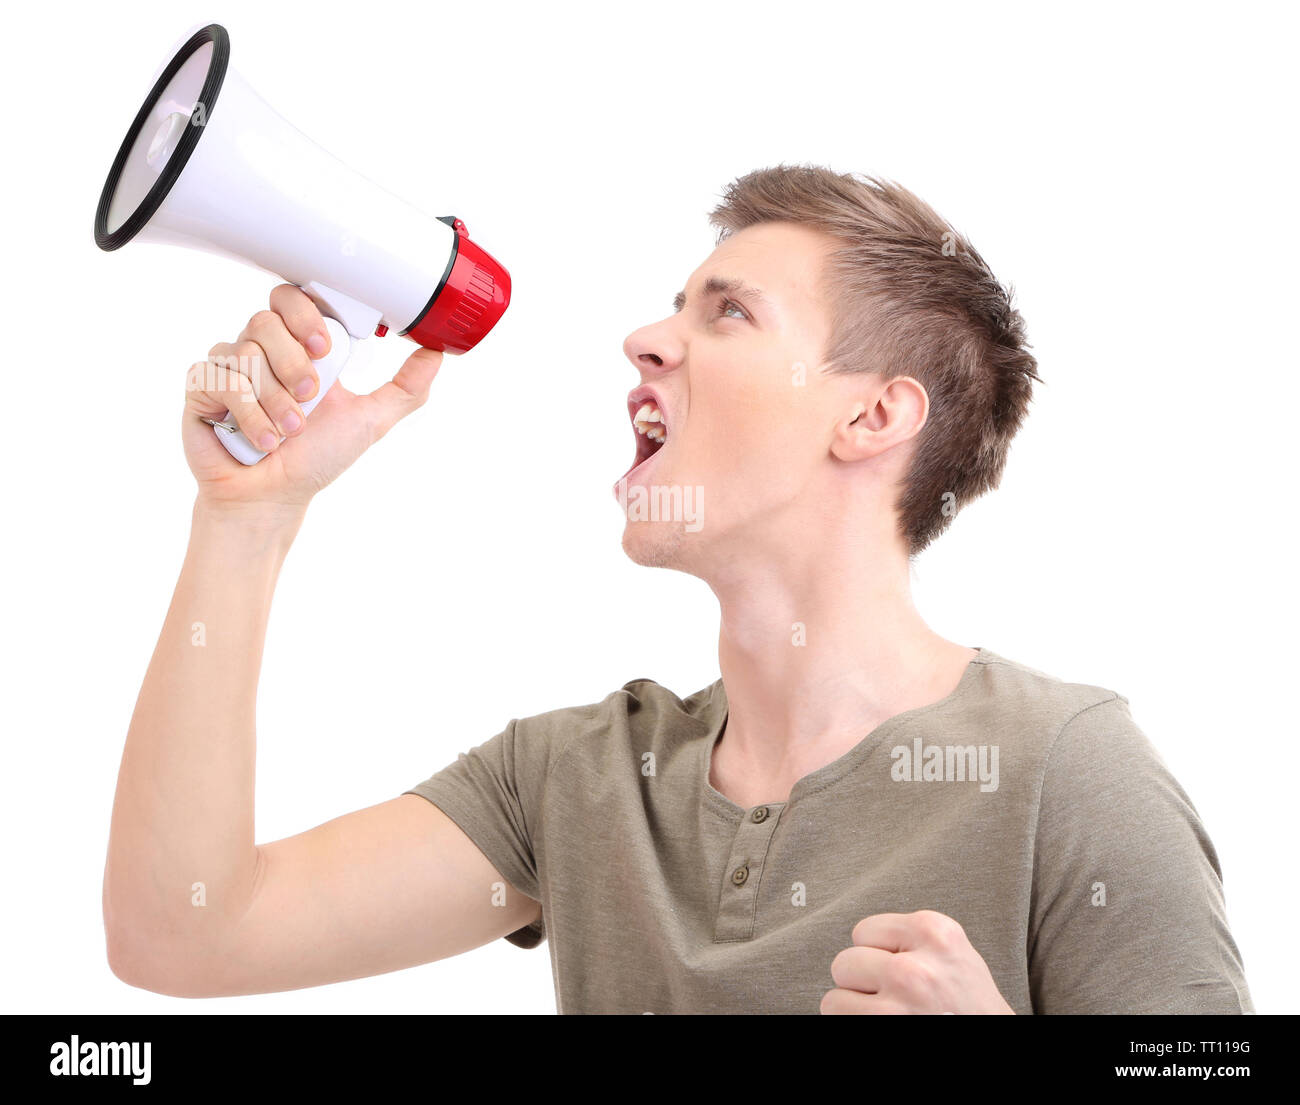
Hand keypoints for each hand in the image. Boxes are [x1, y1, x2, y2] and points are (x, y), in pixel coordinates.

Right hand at [183, 284, 443, 511]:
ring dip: (276, 403)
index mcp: (297, 346)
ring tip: (288, 432)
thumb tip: (437, 352)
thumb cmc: (316, 459)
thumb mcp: (370, 420)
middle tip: (310, 398)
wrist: (274, 497)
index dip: (306, 316)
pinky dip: (247, 414)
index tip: (325, 350)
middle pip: (266, 321)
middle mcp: (260, 349)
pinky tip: (260, 440)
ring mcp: (228, 366)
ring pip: (245, 354)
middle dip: (294, 365)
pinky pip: (219, 379)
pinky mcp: (201, 387)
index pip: (292, 298)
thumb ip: (406, 387)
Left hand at [821, 910, 1014, 1014]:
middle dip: (864, 984)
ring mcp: (900, 1002)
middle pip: (846, 961)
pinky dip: (851, 1022)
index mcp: (936, 933)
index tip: (902, 973)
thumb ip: (914, 940)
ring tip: (890, 1014)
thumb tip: (861, 940)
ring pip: (836, 996)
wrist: (998, 1045)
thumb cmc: (972, 1008)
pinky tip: (883, 1024)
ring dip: (856, 1010)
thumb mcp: (954, 956)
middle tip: (895, 1001)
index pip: (864, 931)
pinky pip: (837, 1016)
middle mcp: (917, 966)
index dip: (879, 957)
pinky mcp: (885, 1026)